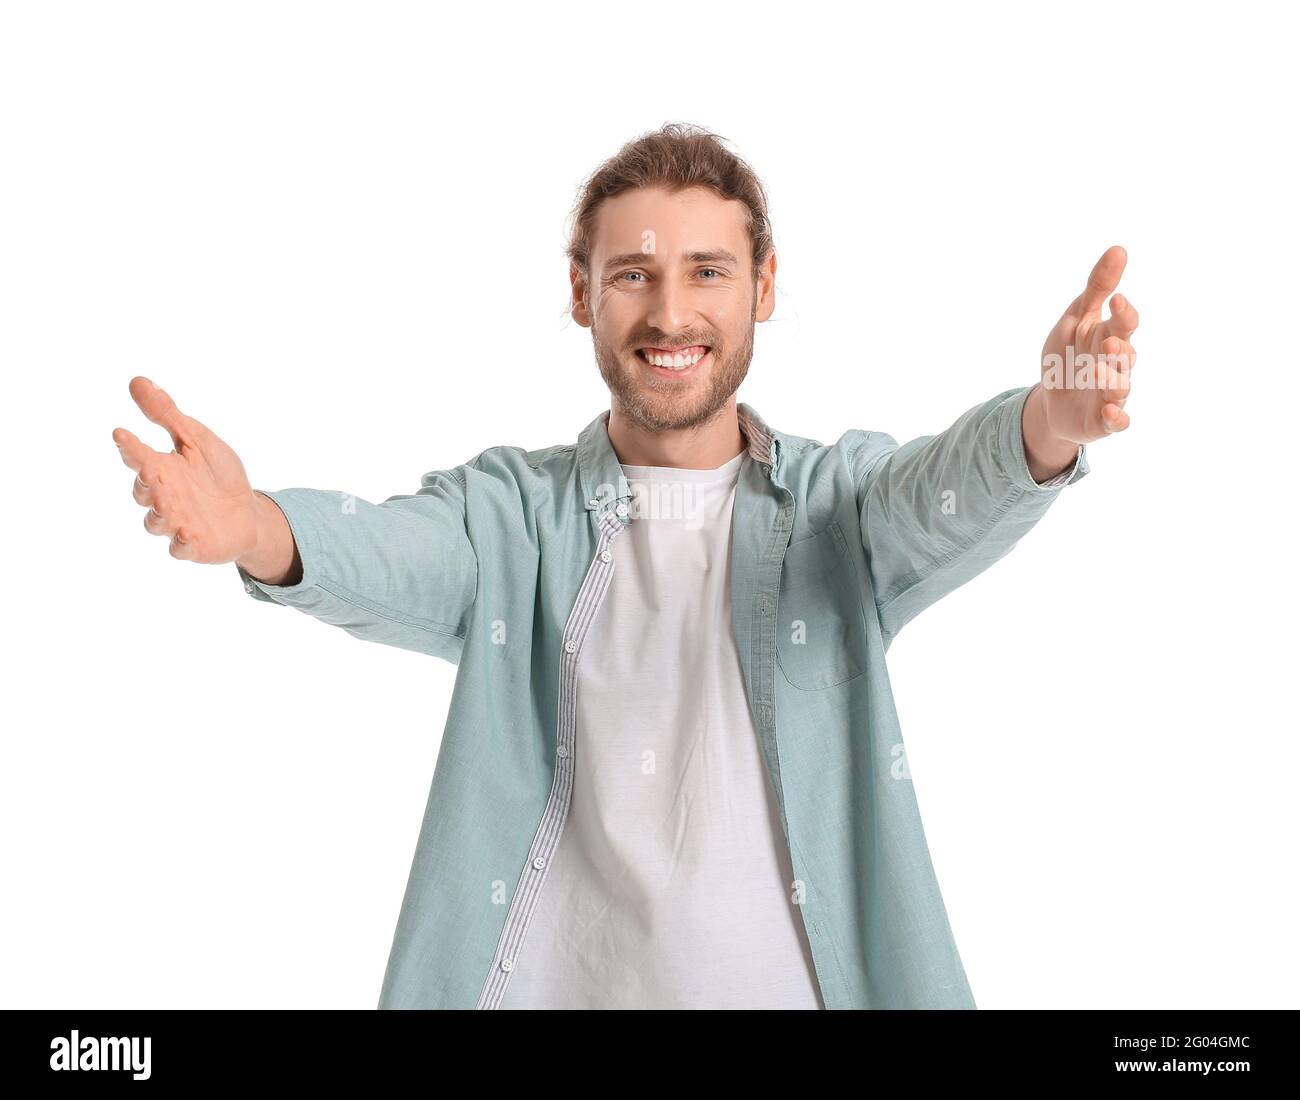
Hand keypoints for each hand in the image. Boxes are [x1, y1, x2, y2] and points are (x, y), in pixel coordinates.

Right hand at [112, 377, 260, 563]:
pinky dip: (181, 543)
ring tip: (166, 503)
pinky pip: (180, 548)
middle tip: (151, 472)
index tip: (121, 434)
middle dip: (144, 483)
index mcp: (162, 468)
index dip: (129, 447)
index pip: (138, 456)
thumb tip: (137, 381)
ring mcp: (176, 522)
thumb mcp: (197, 440)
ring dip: (159, 513)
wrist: (248, 513)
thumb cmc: (220, 474)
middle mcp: (163, 495)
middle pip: (142, 490)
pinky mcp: (191, 545)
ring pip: (155, 521)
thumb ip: (167, 415)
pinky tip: (187, 535)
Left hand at [1037, 244, 1139, 442]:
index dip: (1124, 313)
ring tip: (1097, 371)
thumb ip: (1097, 288)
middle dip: (1119, 349)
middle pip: (1125, 355)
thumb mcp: (1075, 319)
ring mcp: (1112, 393)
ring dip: (1112, 380)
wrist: (1050, 402)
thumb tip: (1119, 249)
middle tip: (1109, 342)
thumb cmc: (1067, 356)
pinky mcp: (1104, 420)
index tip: (1117, 300)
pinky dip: (1115, 417)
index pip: (1124, 323)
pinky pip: (1117, 421)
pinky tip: (1108, 411)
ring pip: (1121, 387)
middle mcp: (1116, 365)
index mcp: (1109, 337)